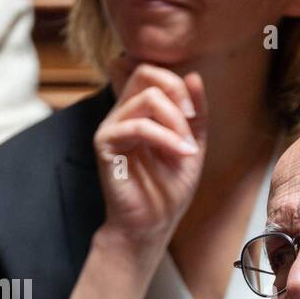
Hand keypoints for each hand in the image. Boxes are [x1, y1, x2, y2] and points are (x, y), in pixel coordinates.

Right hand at [95, 57, 206, 249]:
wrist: (152, 225)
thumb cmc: (168, 190)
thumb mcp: (191, 146)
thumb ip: (195, 114)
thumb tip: (193, 76)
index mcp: (139, 113)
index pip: (151, 73)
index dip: (176, 85)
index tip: (193, 114)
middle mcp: (122, 115)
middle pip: (144, 74)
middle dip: (176, 94)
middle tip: (191, 122)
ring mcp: (111, 127)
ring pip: (146, 99)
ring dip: (176, 123)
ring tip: (187, 150)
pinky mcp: (104, 144)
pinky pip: (137, 126)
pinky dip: (165, 137)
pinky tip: (181, 154)